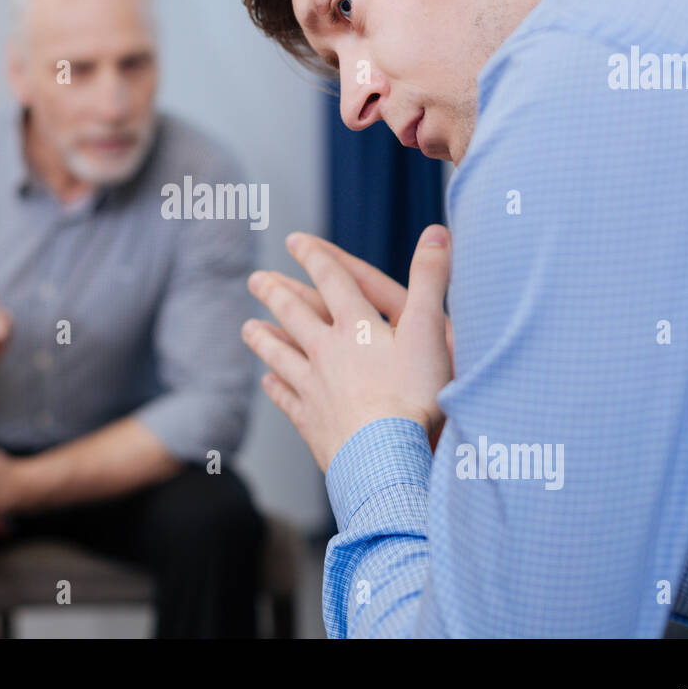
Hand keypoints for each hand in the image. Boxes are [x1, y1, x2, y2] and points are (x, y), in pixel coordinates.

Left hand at [242, 226, 452, 470]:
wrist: (385, 457)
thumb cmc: (414, 395)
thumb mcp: (430, 331)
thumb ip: (432, 280)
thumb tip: (438, 231)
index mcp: (356, 326)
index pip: (333, 280)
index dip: (316, 257)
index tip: (296, 241)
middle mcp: (327, 351)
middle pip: (294, 314)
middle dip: (275, 293)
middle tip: (256, 279)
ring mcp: (314, 387)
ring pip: (281, 355)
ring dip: (264, 339)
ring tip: (248, 327)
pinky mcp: (311, 421)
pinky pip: (287, 398)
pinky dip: (276, 387)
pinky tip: (268, 381)